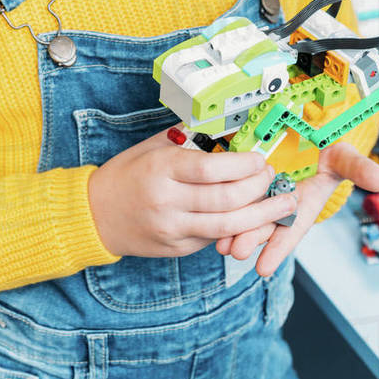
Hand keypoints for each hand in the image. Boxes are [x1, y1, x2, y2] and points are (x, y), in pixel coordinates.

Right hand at [87, 129, 297, 258]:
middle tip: (274, 178)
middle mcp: (167, 201)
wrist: (96, 214)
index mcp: (160, 169)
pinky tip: (257, 220)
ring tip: (283, 205)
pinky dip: (239, 229)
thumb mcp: (151, 147)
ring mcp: (172, 229)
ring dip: (260, 215)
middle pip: (224, 199)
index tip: (260, 159)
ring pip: (226, 226)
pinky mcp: (176, 248)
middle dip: (258, 189)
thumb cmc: (126, 174)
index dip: (241, 165)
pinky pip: (214, 239)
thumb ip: (186, 142)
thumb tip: (225, 130)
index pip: (209, 169)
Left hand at [215, 142, 378, 275]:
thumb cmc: (329, 147)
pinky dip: (228, 209)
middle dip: (251, 239)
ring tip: (221, 245)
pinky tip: (212, 222)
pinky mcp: (251, 181)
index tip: (264, 268)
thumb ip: (359, 169)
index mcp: (306, 202)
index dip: (278, 247)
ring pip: (250, 215)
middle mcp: (284, 202)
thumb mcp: (345, 156)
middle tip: (235, 252)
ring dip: (236, 230)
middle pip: (266, 225)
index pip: (292, 228)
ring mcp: (266, 192)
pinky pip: (239, 197)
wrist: (311, 132)